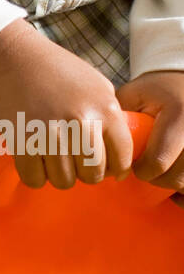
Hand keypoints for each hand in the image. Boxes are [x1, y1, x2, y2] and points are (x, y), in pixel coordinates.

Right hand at [0, 26, 133, 189]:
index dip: (114, 169)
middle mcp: (82, 123)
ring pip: (63, 181)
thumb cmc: (56, 69)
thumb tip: (118, 151)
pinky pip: (34, 179)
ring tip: (51, 155)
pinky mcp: (23, 141)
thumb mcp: (97, 84)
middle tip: (72, 159)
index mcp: (105, 109)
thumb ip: (110, 115)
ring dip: (57, 173)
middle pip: (92, 175)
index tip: (104, 168)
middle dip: (83, 172)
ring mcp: (51, 133)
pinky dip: (34, 174)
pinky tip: (33, 158)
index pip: (121, 160)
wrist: (13, 57)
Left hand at [114, 71, 183, 206]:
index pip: (159, 160)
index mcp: (179, 114)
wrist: (182, 84)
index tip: (134, 167)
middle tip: (145, 171)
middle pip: (176, 177)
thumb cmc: (155, 90)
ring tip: (161, 173)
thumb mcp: (134, 95)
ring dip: (172, 185)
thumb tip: (98, 144)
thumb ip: (120, 116)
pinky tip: (175, 189)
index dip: (142, 171)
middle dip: (156, 180)